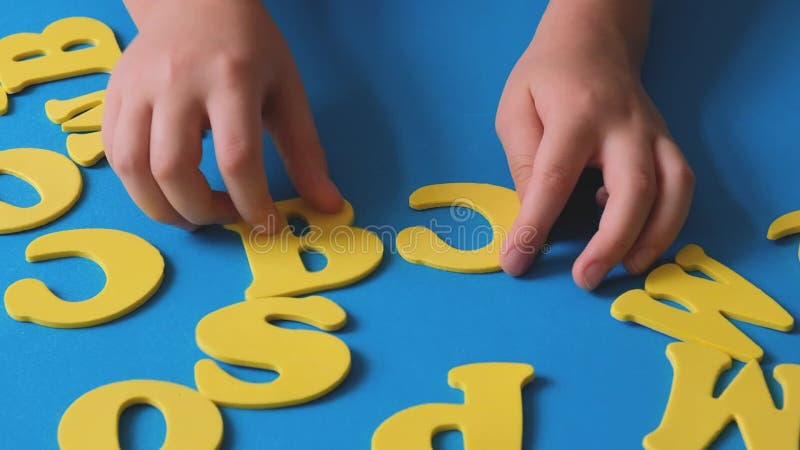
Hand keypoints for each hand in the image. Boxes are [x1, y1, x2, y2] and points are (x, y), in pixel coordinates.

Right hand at [103, 0, 341, 230]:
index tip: (268, 226)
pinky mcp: (113, 92)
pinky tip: (166, 186)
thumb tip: (328, 206)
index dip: (252, 204)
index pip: (237, 158)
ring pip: (131, 167)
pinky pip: (112, 152)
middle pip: (173, 170)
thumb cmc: (249, 46)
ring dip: (161, 208)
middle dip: (200, 211)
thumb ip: (305, 152)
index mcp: (230, 79)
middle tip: (225, 216)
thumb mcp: (287, 92)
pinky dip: (137, 184)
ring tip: (192, 212)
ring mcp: (137, 86)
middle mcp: (176, 82)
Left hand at [495, 1, 693, 288]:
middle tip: (585, 279)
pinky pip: (682, 185)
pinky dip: (669, 219)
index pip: (554, 180)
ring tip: (627, 269)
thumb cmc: (547, 79)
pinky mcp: (666, 143)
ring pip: (674, 189)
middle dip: (611, 241)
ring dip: (656, 237)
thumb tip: (533, 215)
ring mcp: (653, 133)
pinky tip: (639, 239)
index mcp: (574, 115)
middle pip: (633, 189)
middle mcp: (623, 125)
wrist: (594, 41)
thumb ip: (523, 162)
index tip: (515, 262)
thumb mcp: (515, 111)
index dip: (533, 227)